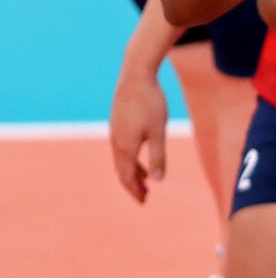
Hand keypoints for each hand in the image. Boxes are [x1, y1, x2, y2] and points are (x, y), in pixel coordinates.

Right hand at [109, 68, 167, 202]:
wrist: (135, 76)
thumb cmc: (150, 103)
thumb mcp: (158, 131)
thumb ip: (158, 156)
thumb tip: (158, 180)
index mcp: (125, 146)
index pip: (126, 176)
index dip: (135, 190)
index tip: (144, 202)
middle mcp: (116, 142)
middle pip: (122, 170)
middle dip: (133, 185)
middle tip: (145, 197)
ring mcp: (115, 132)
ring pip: (122, 158)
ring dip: (133, 171)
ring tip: (147, 179)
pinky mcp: (118, 122)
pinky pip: (122, 147)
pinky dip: (131, 157)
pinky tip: (141, 154)